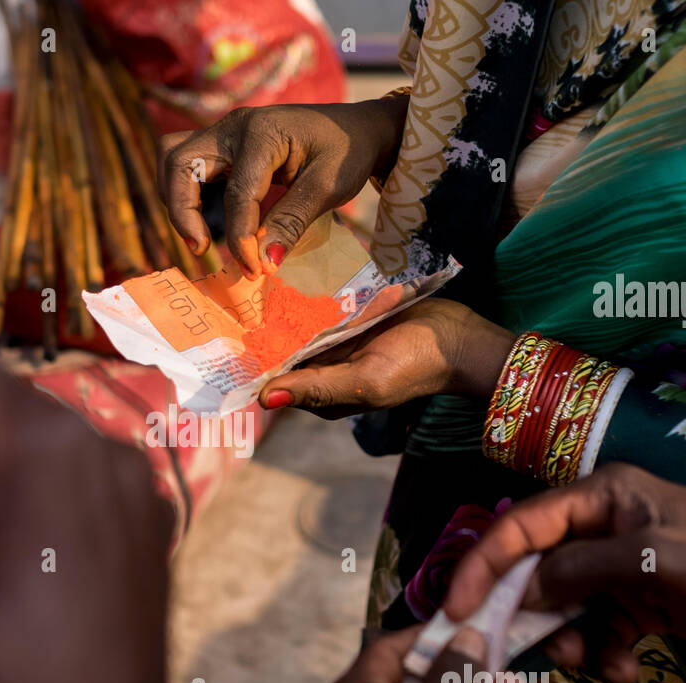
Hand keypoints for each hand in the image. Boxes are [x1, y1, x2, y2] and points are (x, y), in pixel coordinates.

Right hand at [158, 98, 407, 277]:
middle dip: (182, 211)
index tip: (254, 271)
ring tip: (197, 238)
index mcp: (263, 132)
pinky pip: (187, 164)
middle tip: (201, 248)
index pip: (237, 193)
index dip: (241, 238)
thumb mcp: (329, 188)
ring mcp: (225, 132)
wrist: (357, 128)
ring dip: (176, 199)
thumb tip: (265, 265)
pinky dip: (185, 193)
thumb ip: (292, 223)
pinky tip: (203, 223)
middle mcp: (235, 126)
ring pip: (175, 158)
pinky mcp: (224, 145)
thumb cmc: (348, 153)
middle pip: (180, 162)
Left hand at [257, 297, 514, 415]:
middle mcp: (325, 373)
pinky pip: (321, 311)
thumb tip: (264, 400)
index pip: (273, 380)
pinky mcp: (350, 323)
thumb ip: (317, 387)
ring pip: (298, 329)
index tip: (227, 335)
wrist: (458, 338)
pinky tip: (289, 278)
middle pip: (282, 353)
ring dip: (282, 310)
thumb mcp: (365, 381)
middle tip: (236, 300)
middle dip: (262, 332)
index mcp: (322, 396)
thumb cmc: (414, 365)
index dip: (250, 363)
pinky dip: (309, 300)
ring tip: (254, 281)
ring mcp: (338, 347)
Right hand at [445, 463, 685, 666]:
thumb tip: (524, 591)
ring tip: (592, 665)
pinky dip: (605, 652)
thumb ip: (576, 572)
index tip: (455, 610)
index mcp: (600, 497)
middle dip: (526, 613)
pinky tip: (626, 670)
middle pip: (535, 568)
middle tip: (511, 654)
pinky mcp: (642, 600)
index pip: (519, 526)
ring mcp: (622, 564)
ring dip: (569, 640)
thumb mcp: (647, 563)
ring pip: (564, 604)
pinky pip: (600, 627)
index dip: (482, 565)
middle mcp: (603, 525)